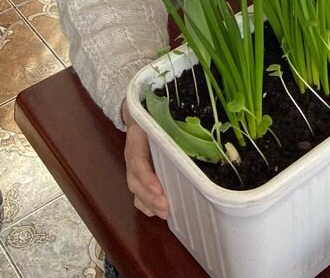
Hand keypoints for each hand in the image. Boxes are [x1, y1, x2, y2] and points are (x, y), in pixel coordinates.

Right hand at [122, 100, 168, 218]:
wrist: (137, 115)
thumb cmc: (152, 116)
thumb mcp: (157, 117)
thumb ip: (171, 123)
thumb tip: (197, 127)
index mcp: (137, 140)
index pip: (138, 161)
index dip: (147, 178)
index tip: (159, 189)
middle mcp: (132, 156)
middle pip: (135, 181)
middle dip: (150, 197)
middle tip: (166, 207)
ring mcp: (133, 168)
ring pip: (135, 190)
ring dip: (150, 203)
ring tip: (165, 213)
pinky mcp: (137, 176)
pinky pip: (137, 194)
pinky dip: (146, 205)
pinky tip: (157, 213)